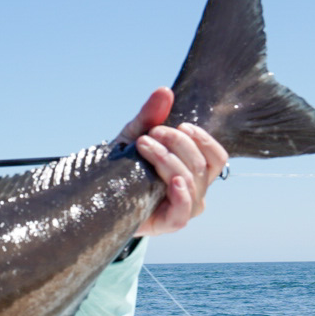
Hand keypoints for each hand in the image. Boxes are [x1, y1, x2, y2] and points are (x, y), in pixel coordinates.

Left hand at [114, 87, 228, 236]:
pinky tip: (173, 181)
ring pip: (190, 182)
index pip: (217, 158)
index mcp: (194, 171)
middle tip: (149, 134)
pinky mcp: (166, 224)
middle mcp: (193, 191)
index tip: (181, 125)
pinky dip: (182, 196)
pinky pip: (183, 214)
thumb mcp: (135, 136)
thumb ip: (150, 116)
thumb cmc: (123, 166)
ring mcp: (182, 209)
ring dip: (168, 159)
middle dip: (176, 143)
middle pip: (200, 165)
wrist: (98, 195)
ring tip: (143, 145)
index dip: (204, 140)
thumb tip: (165, 91)